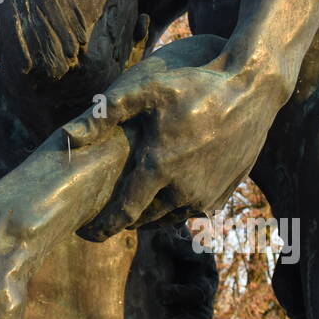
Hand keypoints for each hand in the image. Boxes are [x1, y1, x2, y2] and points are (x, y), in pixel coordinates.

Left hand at [63, 34, 276, 239]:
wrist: (250, 91)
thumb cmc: (195, 86)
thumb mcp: (147, 90)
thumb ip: (105, 113)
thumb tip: (67, 137)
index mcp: (160, 168)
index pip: (123, 212)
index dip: (102, 226)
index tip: (84, 232)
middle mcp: (184, 189)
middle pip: (144, 219)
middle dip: (124, 220)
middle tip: (105, 214)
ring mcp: (208, 194)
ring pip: (169, 217)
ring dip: (150, 215)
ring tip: (133, 205)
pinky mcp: (225, 193)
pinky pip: (192, 210)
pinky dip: (176, 206)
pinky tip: (165, 192)